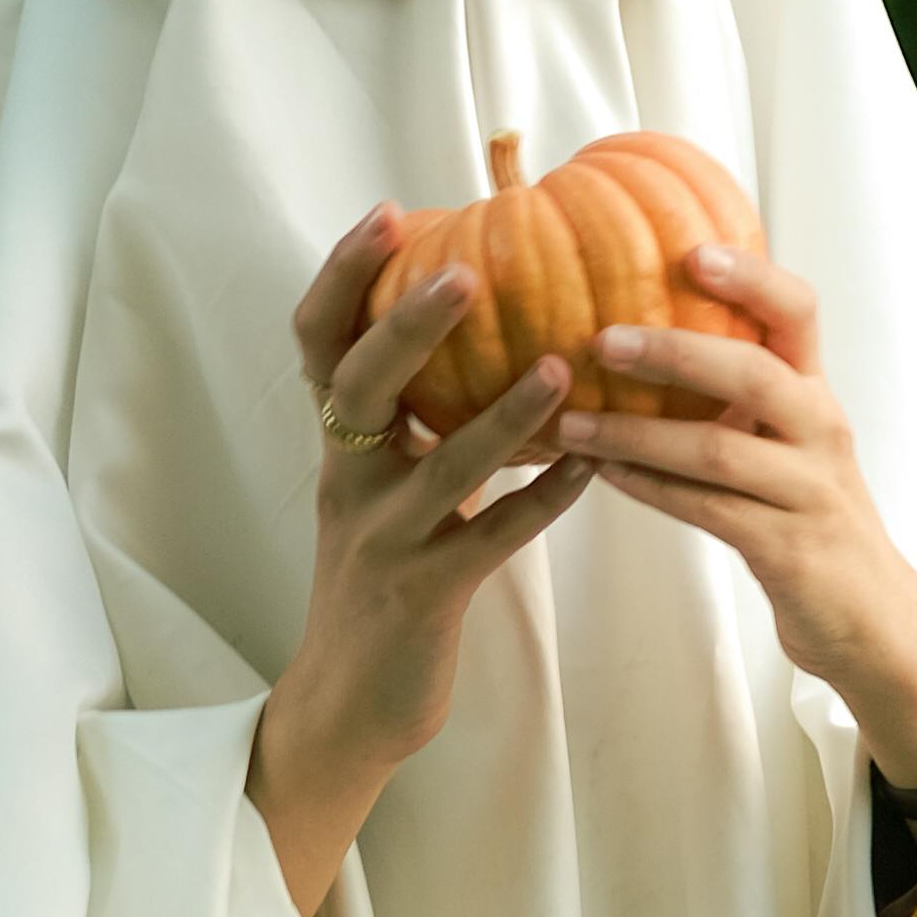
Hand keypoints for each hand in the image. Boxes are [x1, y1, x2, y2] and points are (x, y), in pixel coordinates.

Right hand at [248, 210, 594, 916]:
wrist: (349, 704)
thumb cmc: (384, 582)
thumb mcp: (384, 491)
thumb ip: (417, 421)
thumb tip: (479, 332)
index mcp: (337, 446)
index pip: (320, 341)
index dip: (346, 277)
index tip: (389, 212)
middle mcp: (348, 481)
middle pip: (360, 385)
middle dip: (408, 325)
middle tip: (467, 271)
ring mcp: (382, 541)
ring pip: (439, 465)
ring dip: (500, 413)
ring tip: (559, 366)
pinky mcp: (423, 596)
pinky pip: (491, 539)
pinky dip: (543, 500)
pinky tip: (596, 470)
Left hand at [556, 238, 916, 789]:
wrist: (867, 615)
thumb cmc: (801, 512)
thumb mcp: (785, 441)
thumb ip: (736, 388)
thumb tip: (638, 324)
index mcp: (815, 392)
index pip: (797, 311)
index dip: (750, 276)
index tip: (690, 250)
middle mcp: (820, 431)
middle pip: (754, 374)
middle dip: (675, 351)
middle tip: (601, 340)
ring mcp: (809, 492)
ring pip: (719, 452)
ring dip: (636, 435)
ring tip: (571, 423)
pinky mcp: (790, 550)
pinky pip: (709, 512)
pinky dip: (650, 490)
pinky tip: (601, 476)